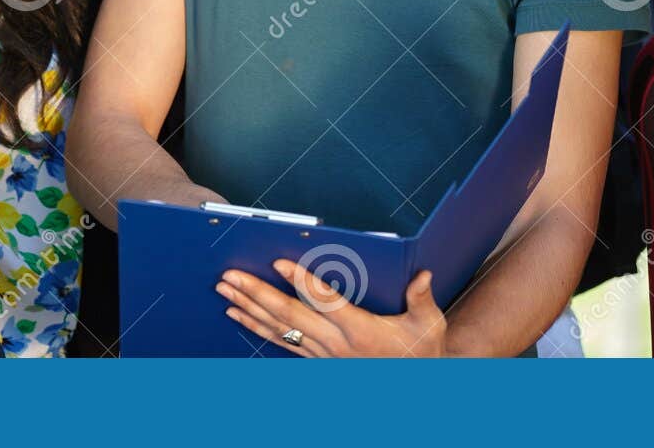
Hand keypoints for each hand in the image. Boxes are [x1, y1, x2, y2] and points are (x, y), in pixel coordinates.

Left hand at [217, 260, 448, 356]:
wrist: (412, 391)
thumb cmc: (419, 355)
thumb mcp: (428, 327)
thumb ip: (422, 300)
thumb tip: (422, 276)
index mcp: (360, 329)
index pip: (325, 301)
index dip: (301, 280)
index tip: (279, 262)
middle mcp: (335, 342)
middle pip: (289, 314)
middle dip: (257, 293)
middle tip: (231, 275)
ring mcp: (321, 353)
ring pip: (279, 328)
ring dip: (249, 308)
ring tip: (225, 290)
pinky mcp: (315, 358)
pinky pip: (280, 341)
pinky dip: (256, 327)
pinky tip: (237, 315)